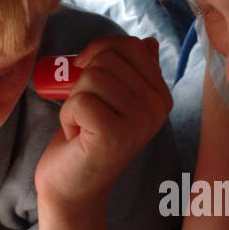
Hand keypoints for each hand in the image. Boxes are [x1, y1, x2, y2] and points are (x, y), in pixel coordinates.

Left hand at [34, 36, 172, 208]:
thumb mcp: (111, 97)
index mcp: (161, 96)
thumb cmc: (87, 139)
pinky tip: (76, 136)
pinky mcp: (114, 134)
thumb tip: (148, 42)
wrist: (72, 188)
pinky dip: (67, 115)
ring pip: (92, 77)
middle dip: (84, 80)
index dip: (99, 52)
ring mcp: (139, 122)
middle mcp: (157, 109)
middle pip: (109, 59)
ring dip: (74, 100)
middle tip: (87, 112)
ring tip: (82, 125)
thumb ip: (131, 71)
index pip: (131, 46)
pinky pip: (80, 99)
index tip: (87, 76)